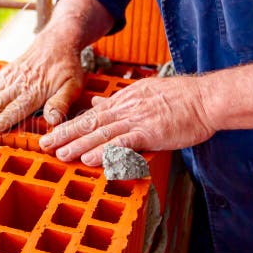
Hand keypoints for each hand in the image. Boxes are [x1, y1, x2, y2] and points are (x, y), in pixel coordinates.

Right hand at [0, 0, 113, 136]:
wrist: (58, 40)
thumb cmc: (67, 67)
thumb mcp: (73, 85)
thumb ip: (61, 103)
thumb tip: (53, 120)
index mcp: (34, 91)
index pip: (14, 109)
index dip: (0, 120)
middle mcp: (17, 85)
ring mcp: (8, 79)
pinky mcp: (3, 74)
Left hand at [38, 76, 217, 165]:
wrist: (207, 98)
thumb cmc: (182, 99)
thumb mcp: (145, 92)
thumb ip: (119, 101)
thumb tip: (96, 104)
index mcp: (124, 100)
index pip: (91, 115)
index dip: (70, 125)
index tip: (52, 134)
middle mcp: (126, 109)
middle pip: (90, 123)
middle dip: (65, 135)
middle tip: (45, 145)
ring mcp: (137, 120)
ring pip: (102, 133)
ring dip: (79, 144)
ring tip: (61, 155)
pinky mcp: (150, 132)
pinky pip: (124, 143)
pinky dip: (106, 151)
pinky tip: (91, 159)